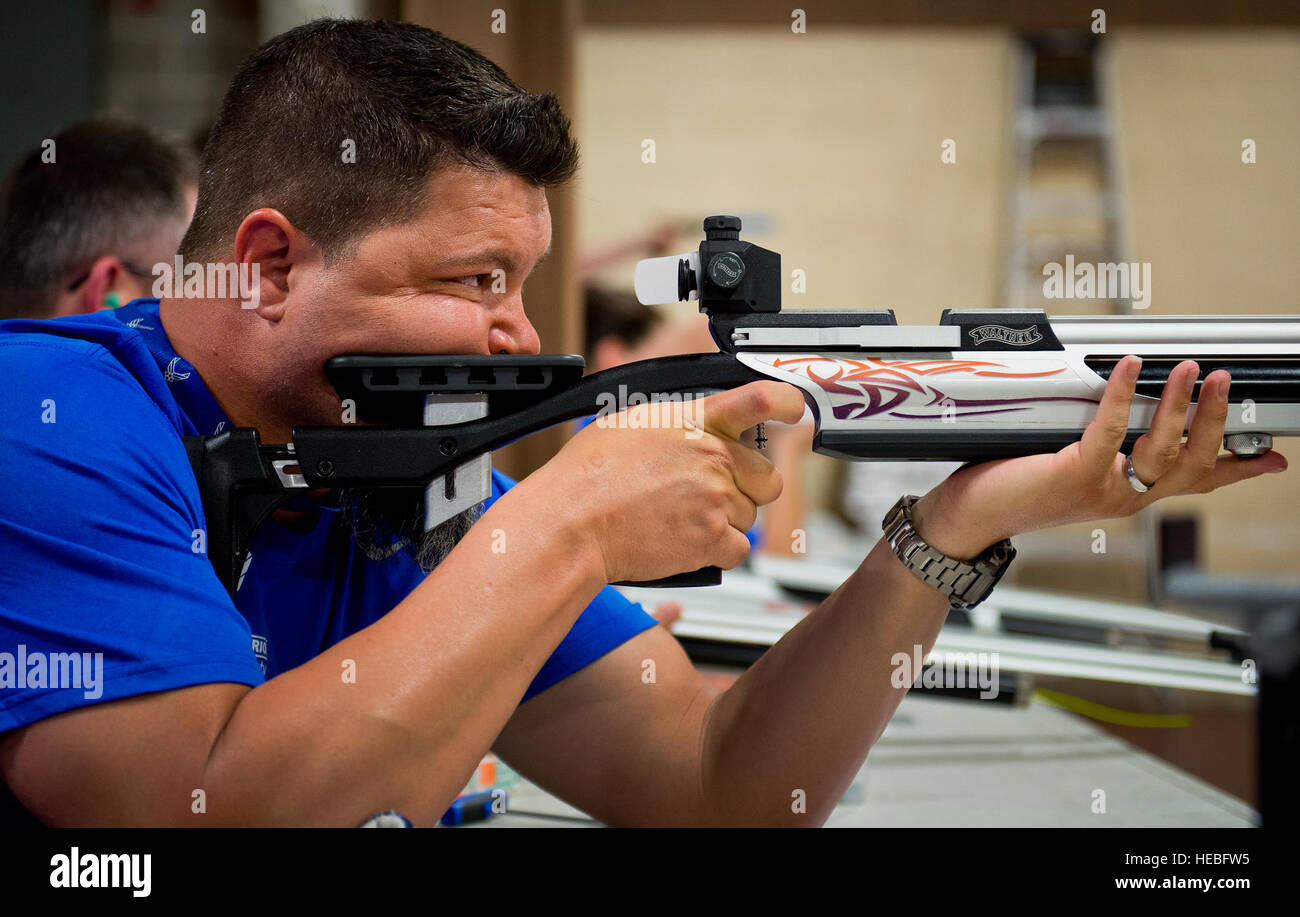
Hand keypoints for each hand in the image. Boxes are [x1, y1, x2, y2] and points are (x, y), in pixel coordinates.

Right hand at [541, 381, 806, 582]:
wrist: (572, 522)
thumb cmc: (588, 475)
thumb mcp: (631, 422)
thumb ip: (678, 422)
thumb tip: (695, 425)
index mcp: (696, 420)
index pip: (762, 398)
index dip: (789, 403)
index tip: (796, 410)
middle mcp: (713, 456)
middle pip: (767, 478)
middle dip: (746, 490)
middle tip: (709, 495)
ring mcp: (716, 498)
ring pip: (748, 517)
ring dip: (724, 522)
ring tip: (679, 519)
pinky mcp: (712, 539)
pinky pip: (738, 550)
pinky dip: (717, 552)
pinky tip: (685, 543)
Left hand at [913, 356, 1288, 558]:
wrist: (968, 519)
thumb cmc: (1009, 488)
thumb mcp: (1070, 469)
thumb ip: (1103, 448)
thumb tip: (1122, 408)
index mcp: (1128, 495)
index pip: (1194, 482)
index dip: (1237, 469)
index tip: (1274, 460)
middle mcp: (1124, 498)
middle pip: (1192, 462)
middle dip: (1215, 419)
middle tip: (1226, 381)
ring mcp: (1103, 490)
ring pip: (1162, 449)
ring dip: (1179, 404)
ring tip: (1190, 369)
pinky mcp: (1075, 476)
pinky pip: (1110, 430)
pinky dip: (1123, 394)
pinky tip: (1131, 368)